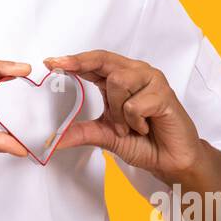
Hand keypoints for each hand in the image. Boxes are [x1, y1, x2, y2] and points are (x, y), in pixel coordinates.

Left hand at [43, 50, 202, 181]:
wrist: (170, 161)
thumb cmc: (143, 142)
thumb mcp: (105, 136)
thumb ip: (81, 132)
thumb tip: (53, 138)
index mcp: (119, 79)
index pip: (93, 63)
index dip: (72, 61)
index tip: (50, 63)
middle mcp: (135, 73)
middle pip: (103, 59)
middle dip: (80, 62)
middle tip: (59, 66)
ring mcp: (151, 81)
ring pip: (119, 81)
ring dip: (118, 111)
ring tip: (128, 127)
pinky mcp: (164, 94)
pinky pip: (135, 104)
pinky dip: (134, 122)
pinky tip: (145, 127)